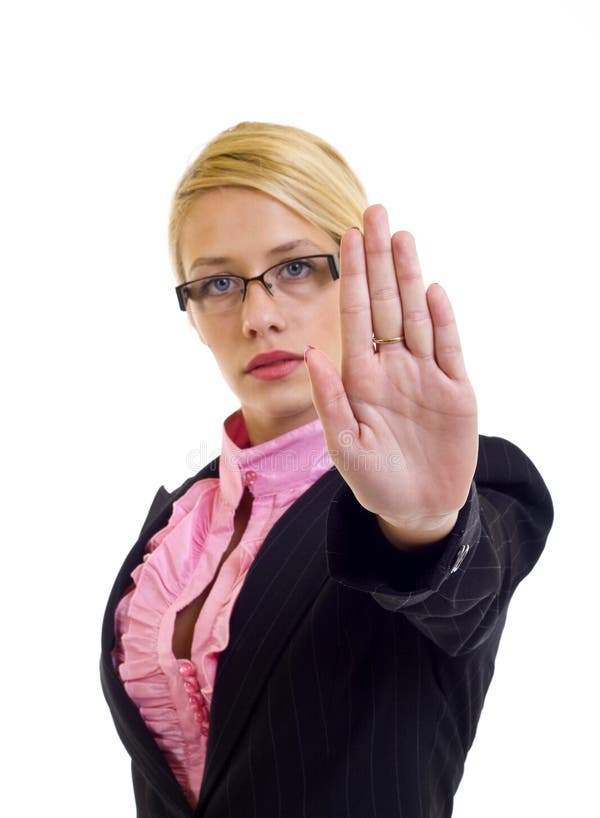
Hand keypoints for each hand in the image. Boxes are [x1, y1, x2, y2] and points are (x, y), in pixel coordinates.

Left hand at [304, 205, 478, 546]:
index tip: (345, 235)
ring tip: (403, 235)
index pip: (356, 316)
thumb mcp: (345, 446)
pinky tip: (432, 289)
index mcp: (360, 378)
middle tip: (376, 211)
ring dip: (410, 276)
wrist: (418, 509)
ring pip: (417, 316)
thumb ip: (329, 399)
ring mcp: (425, 376)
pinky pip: (449, 348)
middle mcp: (392, 368)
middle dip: (380, 259)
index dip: (353, 276)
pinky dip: (443, 319)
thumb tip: (310, 352)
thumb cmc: (375, 482)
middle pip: (386, 303)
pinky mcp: (455, 391)